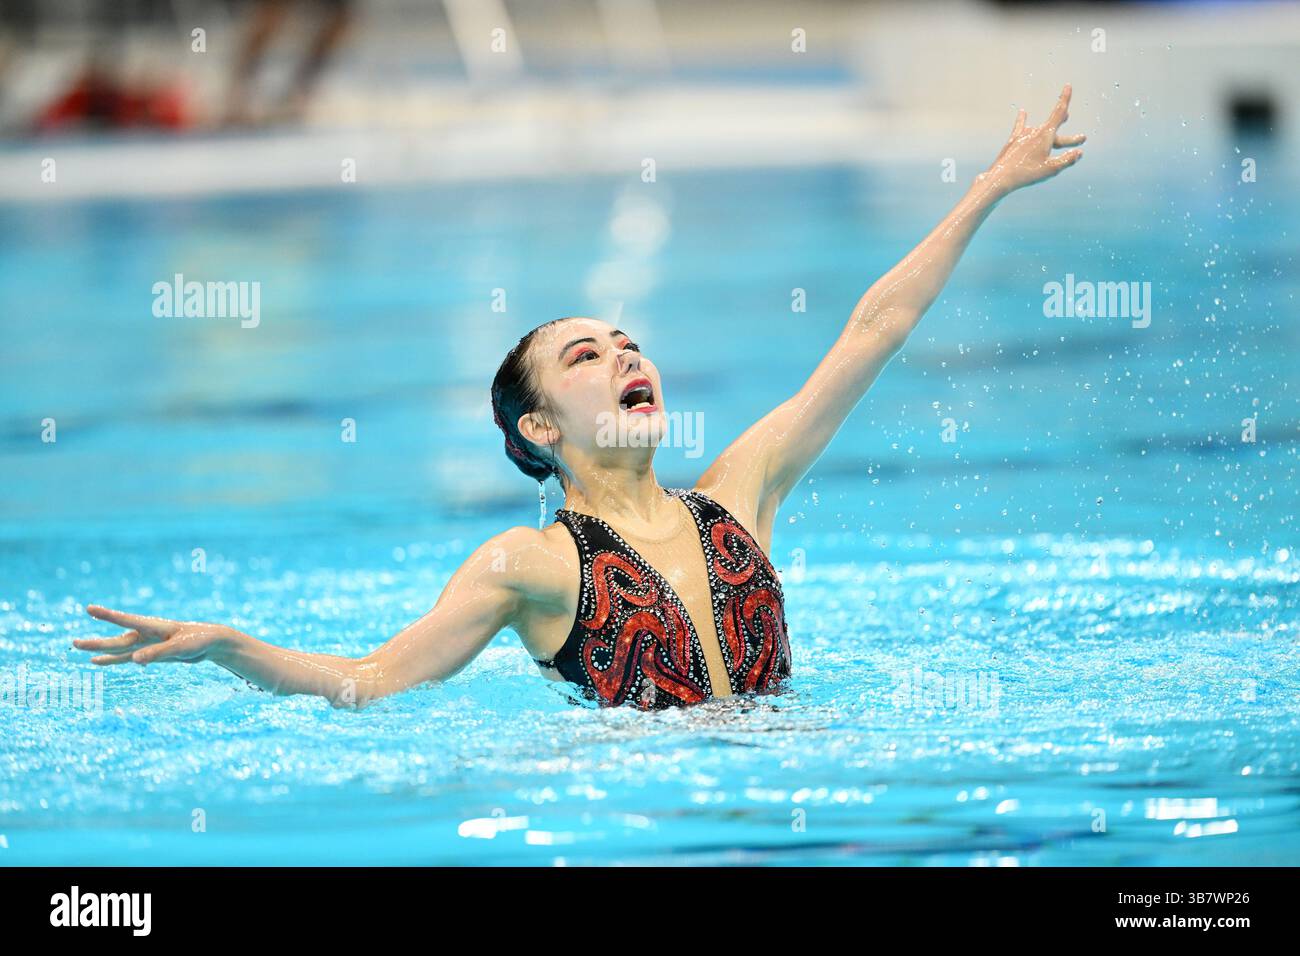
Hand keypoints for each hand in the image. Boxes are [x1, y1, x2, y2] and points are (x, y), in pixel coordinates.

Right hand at [75, 604, 238, 665]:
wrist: (211, 643)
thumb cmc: (198, 640)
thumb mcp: (180, 648)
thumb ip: (158, 653)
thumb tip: (135, 660)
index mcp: (153, 626)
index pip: (126, 620)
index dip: (107, 615)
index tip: (89, 608)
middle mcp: (146, 634)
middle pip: (118, 639)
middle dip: (97, 642)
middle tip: (73, 642)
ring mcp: (147, 644)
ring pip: (120, 648)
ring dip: (102, 650)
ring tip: (81, 650)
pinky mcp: (151, 654)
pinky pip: (128, 657)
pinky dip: (114, 660)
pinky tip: (99, 661)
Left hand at [980, 84, 1085, 195]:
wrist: (1001, 178)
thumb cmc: (1027, 174)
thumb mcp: (1051, 169)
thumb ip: (1067, 160)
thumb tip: (1079, 152)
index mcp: (1045, 136)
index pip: (1058, 113)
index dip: (1064, 99)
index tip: (1067, 85)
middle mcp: (1034, 132)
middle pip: (1055, 129)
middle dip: (1068, 137)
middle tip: (1081, 138)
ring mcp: (1022, 135)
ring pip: (1041, 132)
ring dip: (1052, 133)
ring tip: (1062, 128)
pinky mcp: (1013, 141)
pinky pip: (1020, 127)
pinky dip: (1022, 120)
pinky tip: (1022, 112)